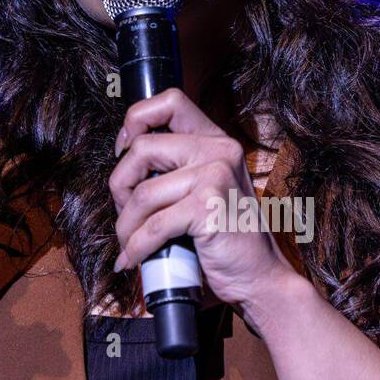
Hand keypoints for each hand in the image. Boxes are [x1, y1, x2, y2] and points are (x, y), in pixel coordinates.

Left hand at [108, 88, 298, 314]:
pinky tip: (133, 259)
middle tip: (124, 213)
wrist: (260, 278)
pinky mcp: (208, 207)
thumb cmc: (223, 238)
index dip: (136, 119)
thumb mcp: (202, 189)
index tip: (123, 150)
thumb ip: (175, 168)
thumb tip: (122, 159)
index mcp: (216, 140)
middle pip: (141, 148)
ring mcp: (215, 175)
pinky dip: (136, 247)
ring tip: (128, 244)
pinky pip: (153, 225)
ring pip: (141, 192)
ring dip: (125, 225)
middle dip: (120, 185)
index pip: (170, 101)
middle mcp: (218, 150)